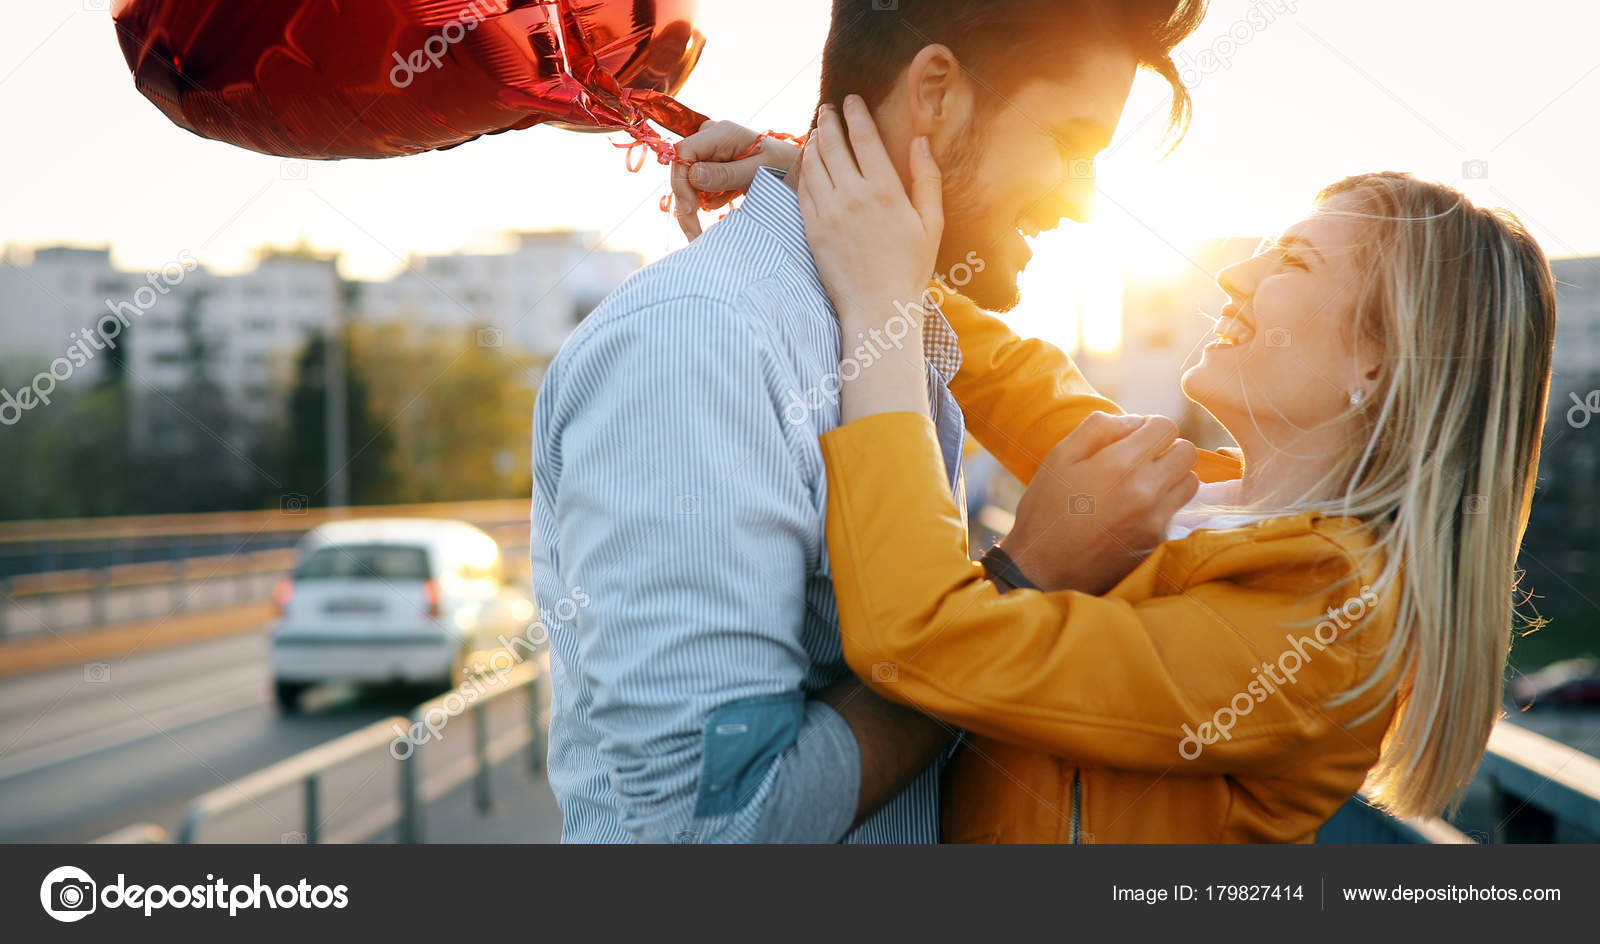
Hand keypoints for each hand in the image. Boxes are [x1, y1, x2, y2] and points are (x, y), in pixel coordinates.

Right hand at [671, 120, 801, 239]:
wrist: (794, 169)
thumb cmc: (782, 167)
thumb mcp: (758, 173)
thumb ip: (726, 174)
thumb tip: (692, 175)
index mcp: (721, 133)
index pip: (683, 152)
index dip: (681, 181)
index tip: (690, 209)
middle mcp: (710, 137)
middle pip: (681, 169)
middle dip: (685, 201)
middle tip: (694, 232)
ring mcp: (708, 149)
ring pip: (686, 180)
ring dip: (695, 204)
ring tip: (710, 220)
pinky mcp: (710, 163)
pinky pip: (696, 184)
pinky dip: (707, 200)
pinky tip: (725, 201)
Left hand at [797, 95, 942, 336]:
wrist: (877, 307)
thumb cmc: (910, 268)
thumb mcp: (931, 223)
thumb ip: (927, 178)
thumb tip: (922, 141)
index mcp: (885, 190)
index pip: (864, 137)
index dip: (856, 114)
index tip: (851, 100)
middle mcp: (852, 195)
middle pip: (833, 144)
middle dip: (829, 120)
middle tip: (827, 108)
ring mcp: (828, 212)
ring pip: (814, 164)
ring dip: (813, 142)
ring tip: (816, 130)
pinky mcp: (812, 229)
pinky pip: (803, 190)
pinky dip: (803, 170)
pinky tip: (807, 162)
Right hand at [1003, 412, 1199, 594]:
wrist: (1042, 571)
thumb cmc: (1045, 510)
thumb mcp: (1058, 458)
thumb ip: (1097, 428)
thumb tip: (1134, 422)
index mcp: (1118, 464)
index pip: (1166, 427)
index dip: (1150, 427)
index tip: (1134, 438)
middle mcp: (1145, 490)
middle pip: (1186, 453)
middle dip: (1167, 449)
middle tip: (1142, 459)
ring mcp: (1155, 519)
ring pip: (1190, 483)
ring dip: (1171, 477)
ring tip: (1142, 485)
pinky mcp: (1157, 542)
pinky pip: (1175, 512)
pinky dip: (1162, 506)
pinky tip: (1134, 513)